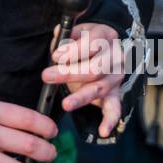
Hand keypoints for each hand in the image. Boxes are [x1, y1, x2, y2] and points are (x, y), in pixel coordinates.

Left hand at [41, 22, 125, 136]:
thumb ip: (67, 35)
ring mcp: (116, 77)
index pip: (92, 43)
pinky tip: (103, 131)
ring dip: (81, 97)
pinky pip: (115, 108)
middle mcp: (116, 57)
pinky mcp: (116, 94)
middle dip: (69, 73)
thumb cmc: (86, 40)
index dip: (73, 51)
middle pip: (95, 68)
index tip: (55, 56)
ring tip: (65, 104)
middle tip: (46, 76)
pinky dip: (110, 120)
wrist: (107, 48)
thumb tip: (57, 35)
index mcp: (106, 36)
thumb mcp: (77, 31)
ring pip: (99, 88)